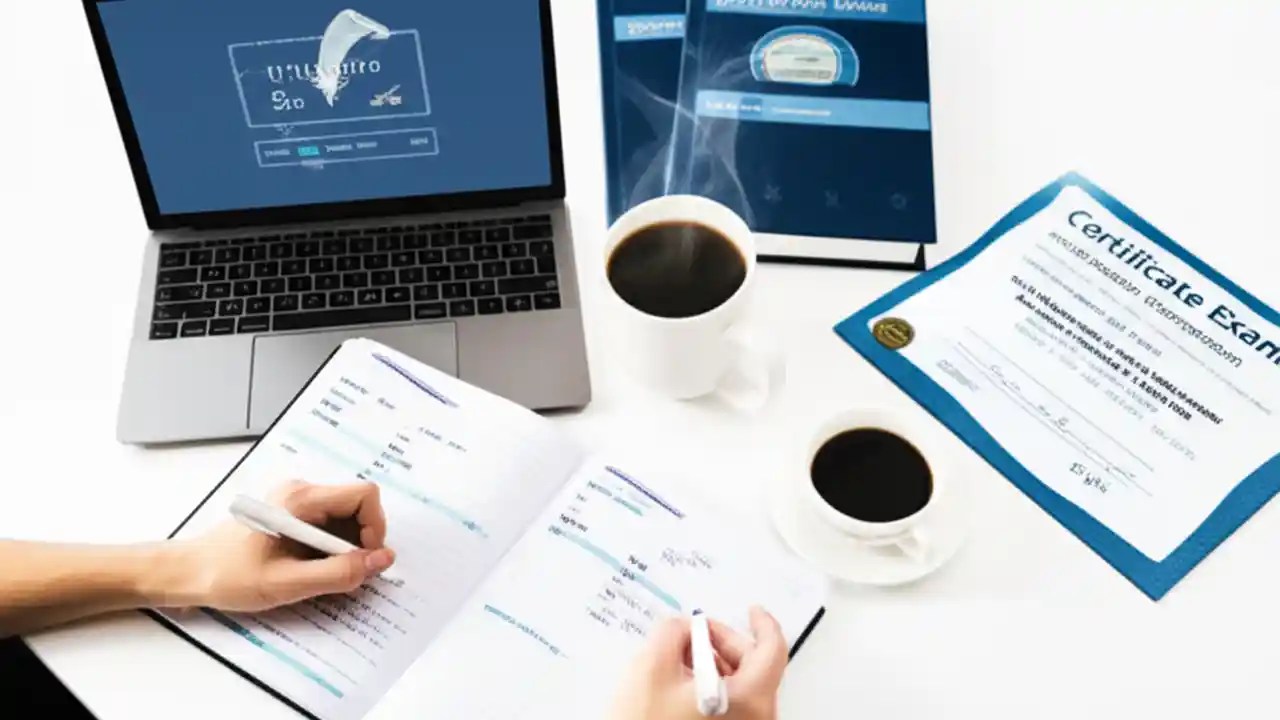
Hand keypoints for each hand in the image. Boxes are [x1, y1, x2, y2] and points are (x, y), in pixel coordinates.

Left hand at [164, 481, 395, 611]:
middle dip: (360, 541)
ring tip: (319, 573)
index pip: (364, 495)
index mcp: (300, 499)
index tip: (364, 560)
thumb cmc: (229, 576)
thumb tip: (382, 561)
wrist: (190, 572)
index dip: (375, 528)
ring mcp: (296, 501)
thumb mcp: (287, 583)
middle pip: (357, 506)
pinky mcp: (292, 513)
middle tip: (342, 574)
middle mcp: (301, 491)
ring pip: (345, 517)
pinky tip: (309, 568)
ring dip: (345, 547)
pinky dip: (331, 548)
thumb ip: (339, 573)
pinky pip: (328, 524)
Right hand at [609, 606, 788, 719]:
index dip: (762, 624)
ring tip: (683, 659)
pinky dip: (715, 688)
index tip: (752, 612)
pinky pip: (734, 706)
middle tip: (699, 633)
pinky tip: (686, 684)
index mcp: (748, 698)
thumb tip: (684, 626)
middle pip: (756, 667)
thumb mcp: (652, 666)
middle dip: (726, 644)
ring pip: (743, 688)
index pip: (772, 649)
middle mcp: (757, 718)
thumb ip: (674, 631)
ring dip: (718, 666)